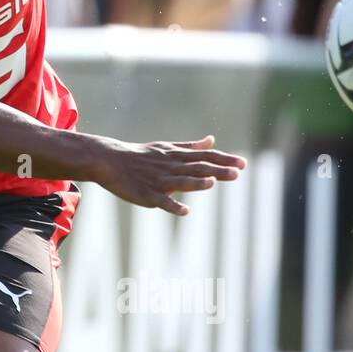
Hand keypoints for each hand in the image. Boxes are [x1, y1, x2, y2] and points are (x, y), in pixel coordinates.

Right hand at [89, 135, 246, 216]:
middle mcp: (170, 167)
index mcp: (176, 156)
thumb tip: (212, 140)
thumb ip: (191, 146)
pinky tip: (185, 211)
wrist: (109, 160)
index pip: (204, 157)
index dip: (224, 160)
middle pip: (197, 168)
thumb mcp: (167, 147)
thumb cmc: (139, 155)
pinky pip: (162, 201)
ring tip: (211, 183)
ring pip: (180, 182)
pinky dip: (173, 205)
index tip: (243, 164)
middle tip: (237, 173)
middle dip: (217, 171)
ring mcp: (159, 181)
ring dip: (196, 183)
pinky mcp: (147, 195)